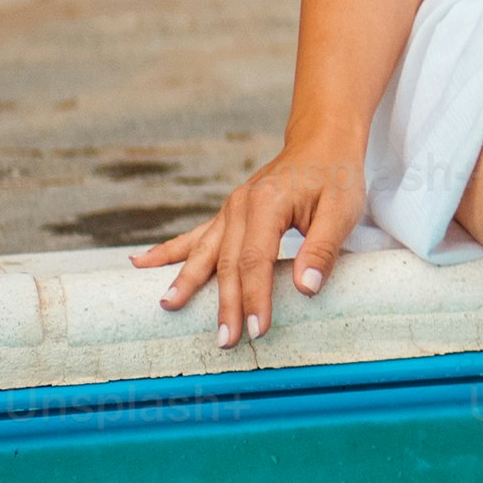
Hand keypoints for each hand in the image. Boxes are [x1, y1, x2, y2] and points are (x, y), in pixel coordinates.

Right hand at [135, 130, 371, 348]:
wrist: (322, 142)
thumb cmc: (336, 176)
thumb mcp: (343, 210)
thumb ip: (323, 249)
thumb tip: (306, 289)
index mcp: (267, 204)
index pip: (256, 260)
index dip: (255, 297)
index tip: (256, 329)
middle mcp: (240, 206)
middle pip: (227, 263)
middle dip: (224, 304)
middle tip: (224, 341)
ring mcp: (230, 209)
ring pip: (205, 252)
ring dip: (186, 281)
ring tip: (168, 306)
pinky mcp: (228, 214)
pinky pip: (195, 236)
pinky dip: (169, 251)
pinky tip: (140, 262)